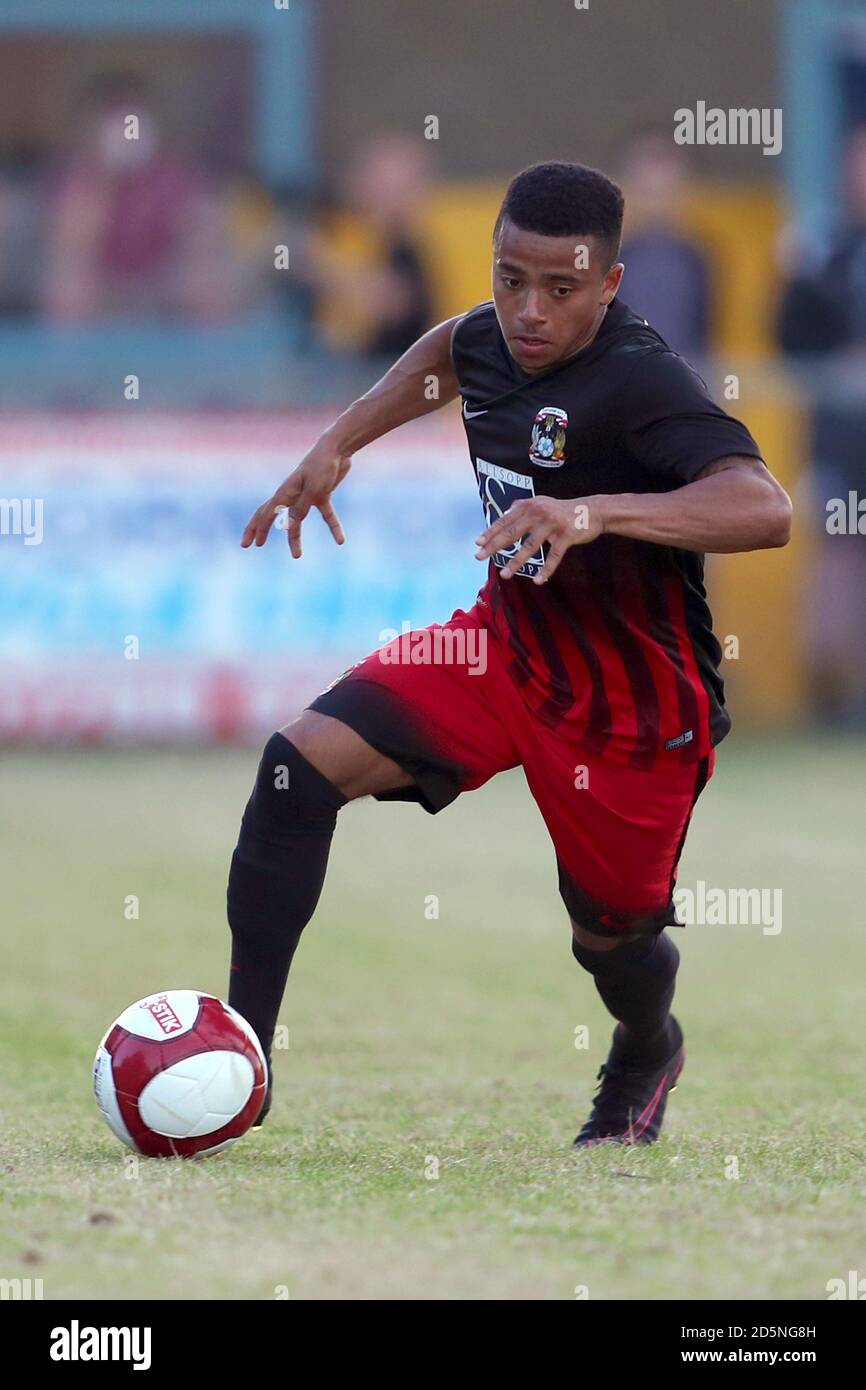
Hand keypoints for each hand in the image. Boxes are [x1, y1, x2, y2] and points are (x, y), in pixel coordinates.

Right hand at [241, 432, 351, 556]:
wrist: (337, 448)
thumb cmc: (322, 466)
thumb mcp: (313, 490)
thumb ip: (301, 509)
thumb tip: (286, 527)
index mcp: (286, 492)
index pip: (267, 513)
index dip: (257, 529)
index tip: (252, 544)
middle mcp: (293, 494)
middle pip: (273, 514)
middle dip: (262, 530)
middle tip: (255, 545)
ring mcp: (307, 494)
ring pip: (297, 520)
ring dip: (295, 537)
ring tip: (296, 555)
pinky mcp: (322, 494)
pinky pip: (326, 515)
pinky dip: (333, 527)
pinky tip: (340, 540)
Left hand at [474, 495, 605, 582]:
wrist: (593, 510)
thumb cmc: (563, 510)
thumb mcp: (542, 503)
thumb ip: (524, 507)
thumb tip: (505, 511)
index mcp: (530, 506)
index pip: (505, 520)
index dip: (490, 532)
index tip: (478, 543)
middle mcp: (539, 513)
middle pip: (512, 532)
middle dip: (494, 546)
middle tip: (480, 557)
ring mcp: (553, 524)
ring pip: (530, 546)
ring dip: (516, 562)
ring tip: (504, 575)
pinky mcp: (567, 535)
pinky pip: (554, 556)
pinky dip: (546, 570)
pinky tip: (538, 581)